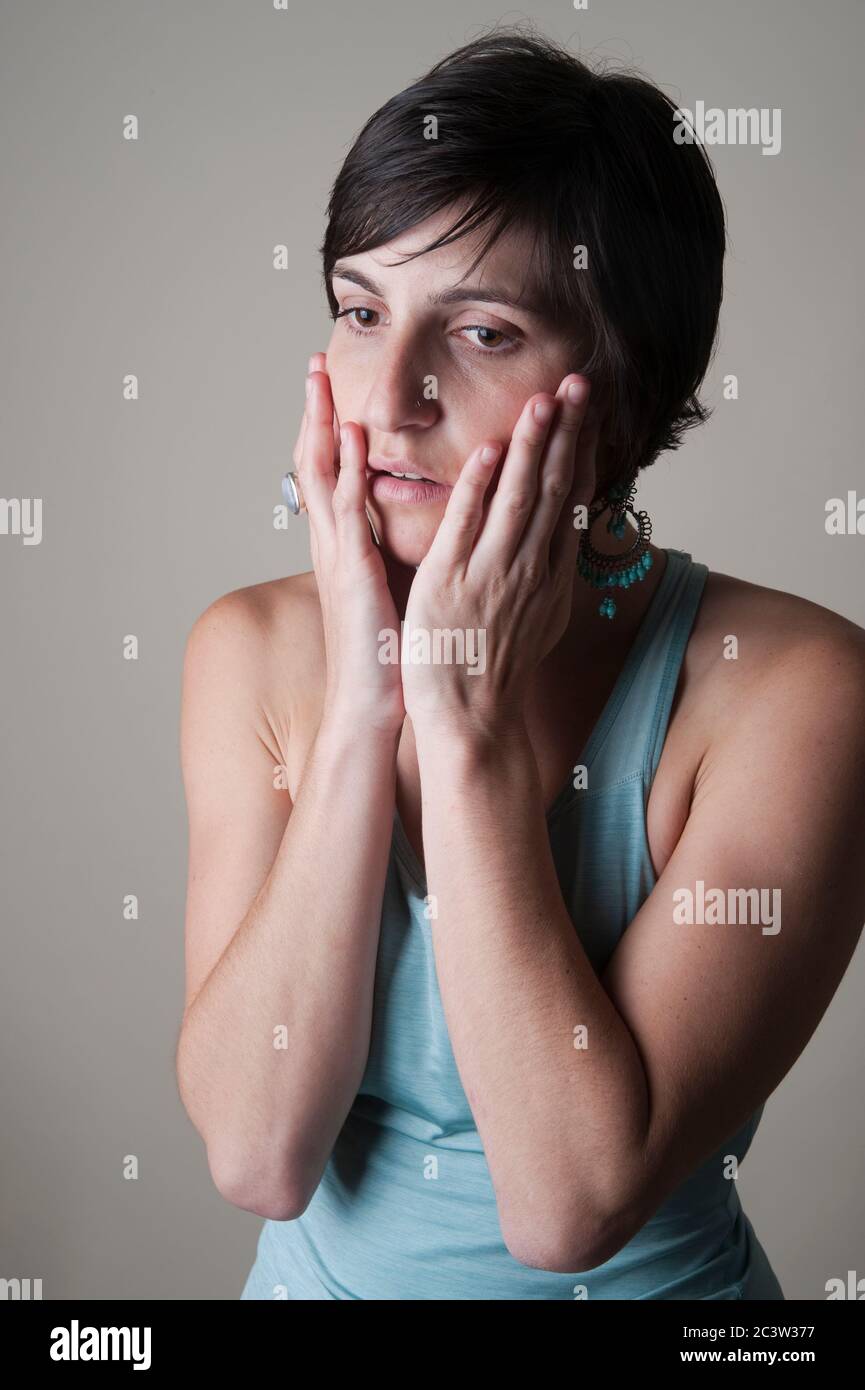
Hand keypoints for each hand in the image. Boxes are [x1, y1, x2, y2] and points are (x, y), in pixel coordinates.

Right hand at [295, 353, 404, 734]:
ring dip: (319, 423)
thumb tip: (416, 531)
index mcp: (344, 548)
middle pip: (314, 463)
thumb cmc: (388, 657)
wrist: (371, 705)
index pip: (331, 475)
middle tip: (314, 363)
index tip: (333, 389)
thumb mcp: (391, 592)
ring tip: (320, 379)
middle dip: (313, 412)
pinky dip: (346, 468)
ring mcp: (337, 556)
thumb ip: (395, 556)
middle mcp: (333, 545)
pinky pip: (346, 510)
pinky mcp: (351, 571)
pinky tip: (351, 434)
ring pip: (320, 475)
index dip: (328, 430)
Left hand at [401, 374, 598, 733]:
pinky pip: (467, 527)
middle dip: (567, 432)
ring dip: (532, 446)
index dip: (580, 448)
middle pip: (553, 488)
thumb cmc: (497, 669)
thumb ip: (548, 573)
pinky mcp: (450, 582)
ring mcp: (491, 574)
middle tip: (578, 383)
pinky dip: (478, 487)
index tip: (588, 409)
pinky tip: (488, 450)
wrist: (474, 718)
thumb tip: (562, 541)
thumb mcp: (539, 618)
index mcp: (549, 572)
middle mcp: (529, 568)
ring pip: (518, 499)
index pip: (570, 498)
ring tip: (545, 401)